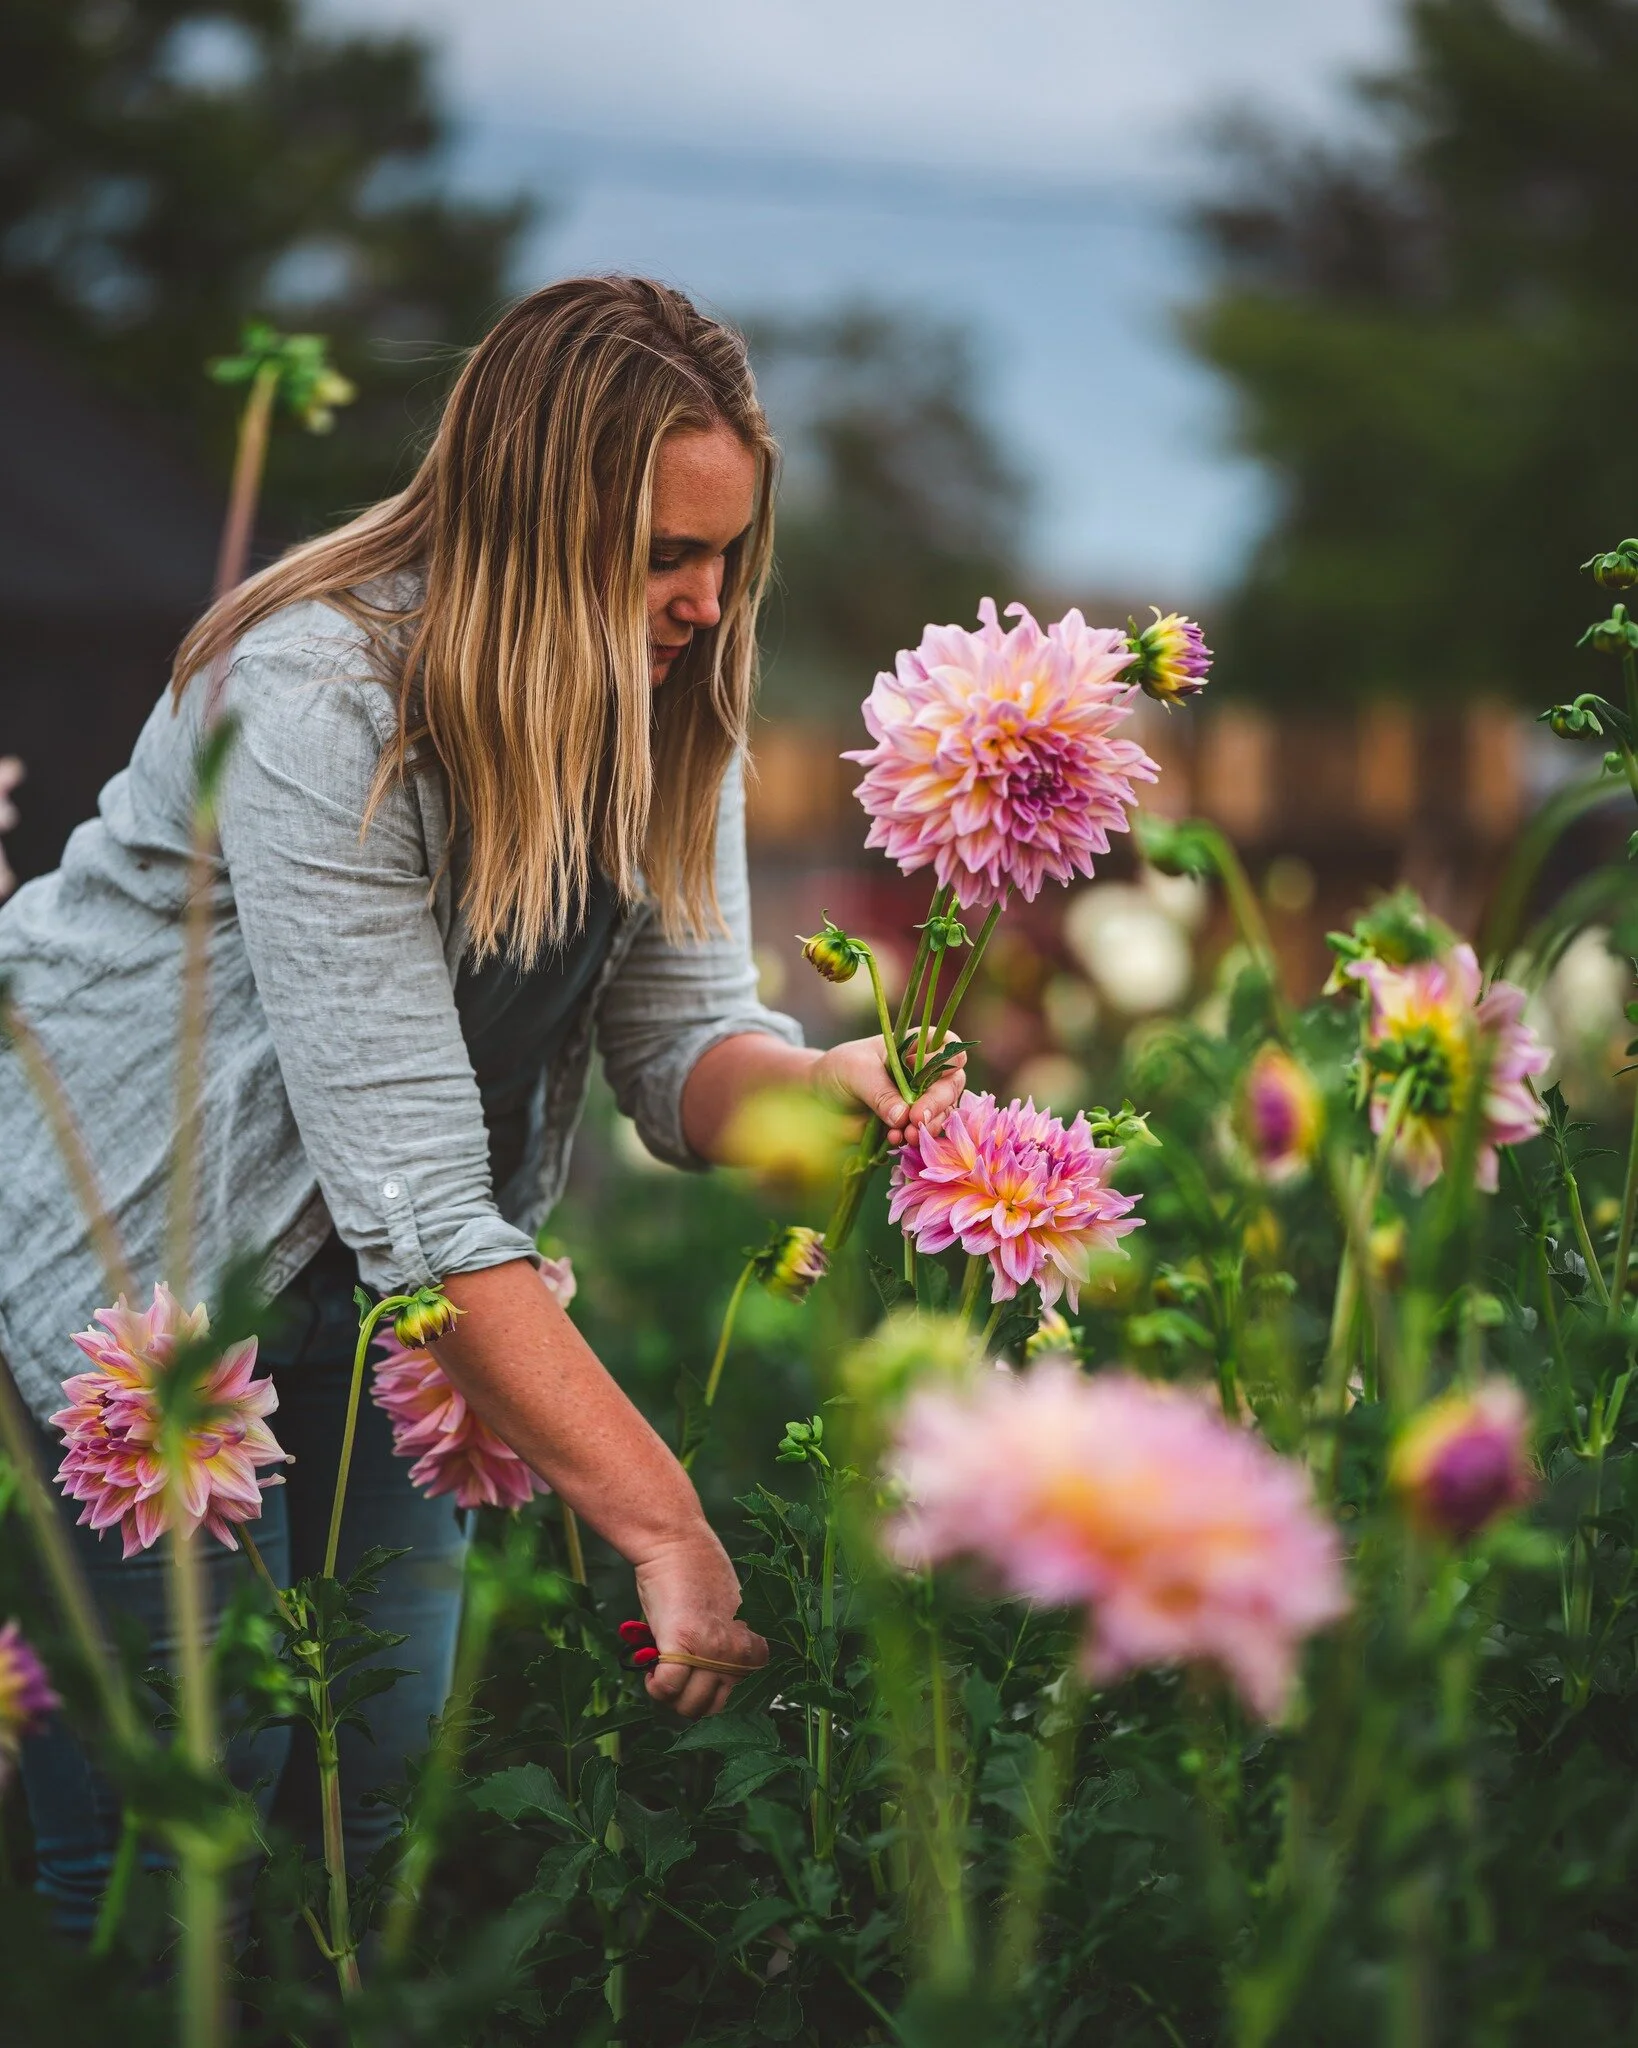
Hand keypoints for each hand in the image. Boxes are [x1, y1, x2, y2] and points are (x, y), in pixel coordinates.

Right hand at [634, 1527, 768, 1717]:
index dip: (709, 1699)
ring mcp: (714, 1651)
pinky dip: (655, 1687)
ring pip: (688, 1705)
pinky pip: (667, 1688)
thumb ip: (725, 1660)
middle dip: (688, 1702)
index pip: (738, 1705)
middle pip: (712, 1710)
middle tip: (673, 1681)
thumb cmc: (697, 1584)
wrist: (677, 1545)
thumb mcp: (725, 1627)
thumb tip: (704, 1696)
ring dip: (669, 1695)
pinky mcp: (684, 1644)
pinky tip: (651, 1670)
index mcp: (756, 1652)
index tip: (694, 1687)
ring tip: (661, 1671)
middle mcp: (741, 1655)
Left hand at [813, 1032, 967, 1148]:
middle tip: (917, 1118)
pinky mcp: (909, 1124)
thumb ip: (880, 1092)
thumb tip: (902, 1117)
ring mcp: (919, 1100)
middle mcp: (924, 1072)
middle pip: (951, 1084)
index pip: (948, 1046)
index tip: (935, 1077)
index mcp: (915, 1046)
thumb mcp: (856, 1072)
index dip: (951, 1059)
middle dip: (938, 1102)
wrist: (817, 1100)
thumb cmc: (838, 1071)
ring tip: (905, 1134)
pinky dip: (914, 1139)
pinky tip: (893, 1139)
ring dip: (928, 1126)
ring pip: (943, 1112)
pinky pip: (923, 1133)